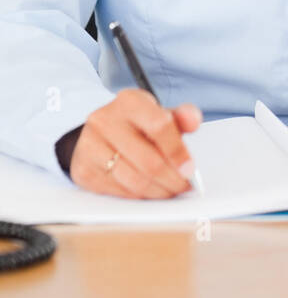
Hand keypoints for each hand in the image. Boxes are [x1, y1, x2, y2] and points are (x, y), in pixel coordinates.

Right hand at [67, 88, 202, 196]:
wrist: (99, 132)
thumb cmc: (136, 124)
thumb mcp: (159, 113)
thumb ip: (181, 116)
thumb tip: (194, 120)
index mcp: (129, 101)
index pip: (159, 127)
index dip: (178, 151)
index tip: (190, 169)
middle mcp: (104, 120)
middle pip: (147, 160)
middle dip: (171, 179)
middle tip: (184, 186)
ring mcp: (90, 146)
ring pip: (133, 179)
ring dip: (158, 191)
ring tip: (171, 191)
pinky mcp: (83, 170)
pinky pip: (118, 191)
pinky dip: (139, 196)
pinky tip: (151, 192)